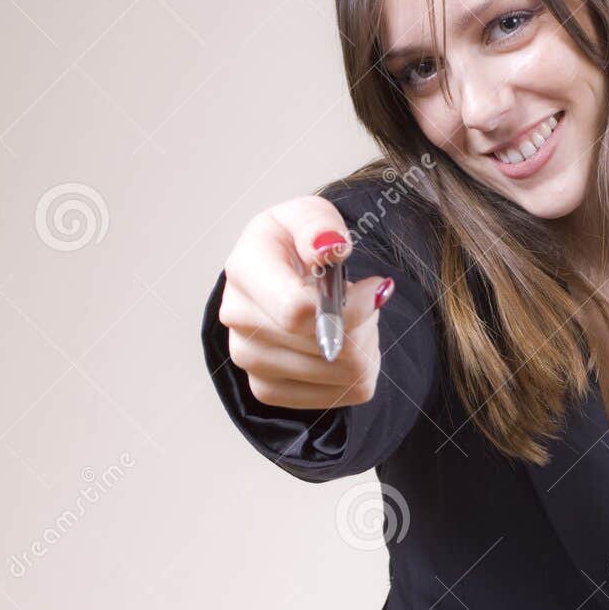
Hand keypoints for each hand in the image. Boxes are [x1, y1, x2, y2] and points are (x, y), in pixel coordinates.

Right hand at [218, 196, 394, 410]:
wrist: (278, 276)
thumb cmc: (297, 243)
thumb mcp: (311, 215)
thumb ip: (319, 225)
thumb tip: (328, 249)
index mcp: (245, 268)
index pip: (297, 312)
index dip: (351, 308)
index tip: (371, 287)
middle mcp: (237, 318)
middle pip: (330, 347)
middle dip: (364, 321)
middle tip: (360, 299)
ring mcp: (249, 359)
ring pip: (344, 372)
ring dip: (364, 344)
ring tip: (350, 319)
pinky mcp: (267, 389)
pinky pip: (343, 393)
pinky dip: (357, 370)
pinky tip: (343, 345)